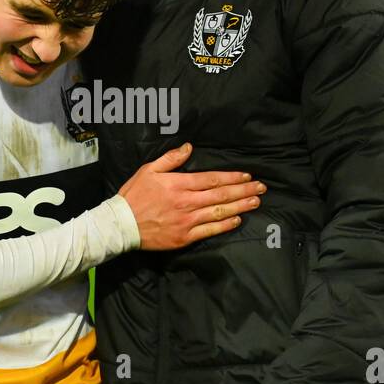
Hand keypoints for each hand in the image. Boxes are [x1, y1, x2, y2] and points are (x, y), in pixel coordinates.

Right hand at [118, 143, 263, 249]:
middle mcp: (187, 202)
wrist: (121, 225)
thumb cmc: (134, 195)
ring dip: (240, 206)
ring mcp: (187, 221)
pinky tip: (237, 220)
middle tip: (262, 188)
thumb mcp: (148, 170)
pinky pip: (210, 230)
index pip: (212, 179)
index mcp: (179, 184)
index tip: (248, 175)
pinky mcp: (185, 237)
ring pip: (220, 212)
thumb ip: (170, 158)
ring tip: (256, 202)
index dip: (232, 177)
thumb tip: (189, 147)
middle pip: (221, 195)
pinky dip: (225, 225)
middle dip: (244, 190)